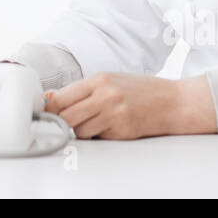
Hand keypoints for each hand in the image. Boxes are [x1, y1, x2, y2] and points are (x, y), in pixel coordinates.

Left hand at [43, 73, 213, 138]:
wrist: (172, 102)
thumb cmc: (140, 89)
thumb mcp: (110, 80)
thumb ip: (82, 89)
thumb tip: (51, 98)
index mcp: (99, 80)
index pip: (62, 98)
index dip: (50, 108)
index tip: (45, 111)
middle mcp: (105, 97)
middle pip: (66, 117)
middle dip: (60, 121)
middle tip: (62, 121)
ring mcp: (113, 116)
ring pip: (80, 131)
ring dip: (80, 129)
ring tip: (92, 121)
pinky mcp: (121, 132)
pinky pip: (97, 138)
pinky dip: (96, 135)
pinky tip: (107, 126)